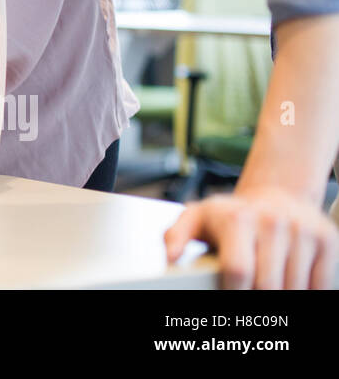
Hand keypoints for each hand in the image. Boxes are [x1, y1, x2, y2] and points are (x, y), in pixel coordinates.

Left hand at [164, 186, 338, 288]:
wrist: (277, 195)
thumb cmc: (232, 214)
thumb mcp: (197, 218)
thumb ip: (177, 235)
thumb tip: (171, 256)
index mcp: (238, 219)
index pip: (239, 271)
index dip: (234, 293)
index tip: (229, 297)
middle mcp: (273, 222)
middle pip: (268, 285)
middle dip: (258, 299)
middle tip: (250, 298)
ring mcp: (303, 230)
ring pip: (295, 288)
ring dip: (283, 297)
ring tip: (268, 288)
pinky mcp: (328, 240)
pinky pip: (321, 284)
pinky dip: (308, 293)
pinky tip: (292, 286)